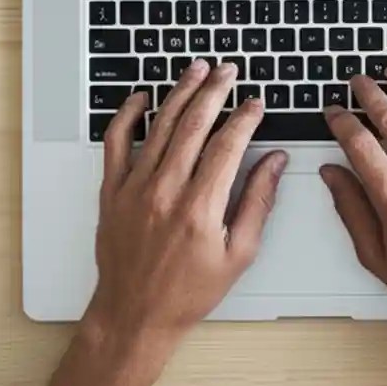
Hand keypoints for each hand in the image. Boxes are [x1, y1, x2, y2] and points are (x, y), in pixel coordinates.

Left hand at [88, 59, 288, 341]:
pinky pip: (115, 143)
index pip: (228, 145)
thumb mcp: (239, 253)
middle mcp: (165, 192)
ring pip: (159, 126)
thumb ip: (258, 202)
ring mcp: (134, 189)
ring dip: (180, 93)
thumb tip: (275, 162)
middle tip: (228, 71)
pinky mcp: (111, 192)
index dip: (244, 118)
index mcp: (200, 208)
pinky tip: (141, 98)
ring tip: (196, 70)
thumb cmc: (188, 291)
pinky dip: (127, 116)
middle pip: (193, 125)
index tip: (255, 103)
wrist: (135, 314)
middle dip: (214, 91)